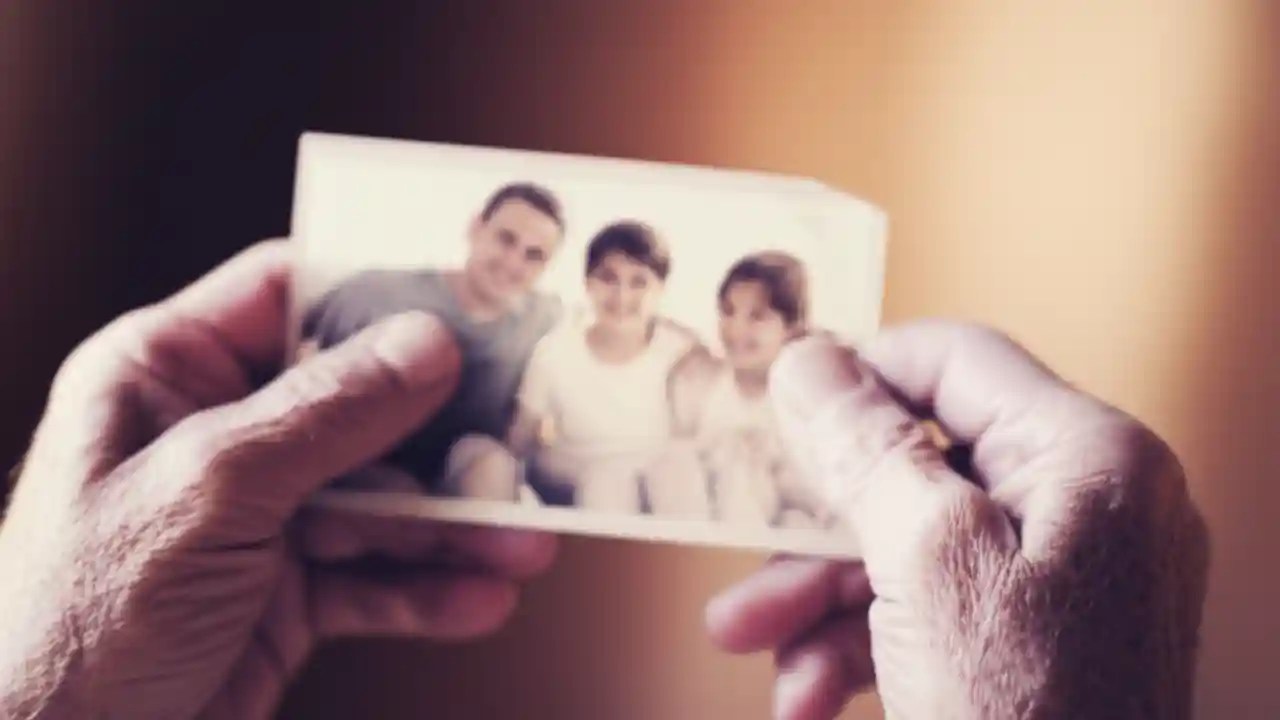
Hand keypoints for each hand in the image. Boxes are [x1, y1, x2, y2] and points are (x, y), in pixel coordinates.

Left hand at [0, 241, 556, 719]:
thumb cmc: (71, 619)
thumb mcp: (209, 489)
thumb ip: (326, 415)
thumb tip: (425, 346)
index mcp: (167, 373)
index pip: (290, 295)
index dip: (380, 289)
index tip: (471, 295)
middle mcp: (216, 435)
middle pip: (360, 403)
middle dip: (444, 432)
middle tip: (519, 435)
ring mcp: (256, 517)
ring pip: (382, 497)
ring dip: (455, 524)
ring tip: (520, 541)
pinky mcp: (284, 593)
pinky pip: (374, 577)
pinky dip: (429, 589)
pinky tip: (480, 596)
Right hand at [705, 323, 1207, 718]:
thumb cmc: (1028, 716)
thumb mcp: (929, 564)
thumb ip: (866, 450)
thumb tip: (808, 359)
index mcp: (1086, 457)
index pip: (954, 363)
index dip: (858, 376)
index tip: (778, 408)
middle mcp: (1082, 507)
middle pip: (915, 469)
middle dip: (816, 524)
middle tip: (745, 542)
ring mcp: (1059, 579)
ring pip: (907, 549)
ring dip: (817, 599)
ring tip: (752, 641)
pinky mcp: (1033, 641)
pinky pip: (928, 614)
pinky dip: (859, 648)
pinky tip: (806, 696)